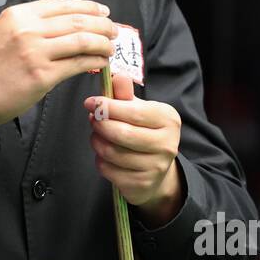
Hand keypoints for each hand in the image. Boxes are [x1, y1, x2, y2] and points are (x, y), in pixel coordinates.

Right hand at [0, 0, 117, 127]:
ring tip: (110, 47)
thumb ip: (32, 25)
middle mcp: (28, 29)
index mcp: (19, 15)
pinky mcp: (42, 76)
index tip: (102, 11)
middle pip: (77, 21)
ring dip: (102, 43)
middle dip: (102, 25)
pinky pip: (78, 63)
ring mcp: (35, 52)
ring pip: (82, 40)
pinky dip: (94, 61)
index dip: (88, 6)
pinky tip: (101, 62)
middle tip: (113, 31)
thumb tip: (68, 26)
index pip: (62, 4)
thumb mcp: (4, 32)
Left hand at [85, 74, 184, 225]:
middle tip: (92, 120)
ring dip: (97, 142)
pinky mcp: (142, 183)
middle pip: (122, 133)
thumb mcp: (138, 109)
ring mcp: (156, 166)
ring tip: (97, 136)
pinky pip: (109, 170)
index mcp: (168, 119)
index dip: (108, 106)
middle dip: (100, 125)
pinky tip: (104, 155)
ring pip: (113, 152)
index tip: (90, 102)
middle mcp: (167, 143)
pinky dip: (100, 160)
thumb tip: (117, 76)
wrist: (156, 171)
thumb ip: (125, 95)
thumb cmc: (143, 133)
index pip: (134, 112)